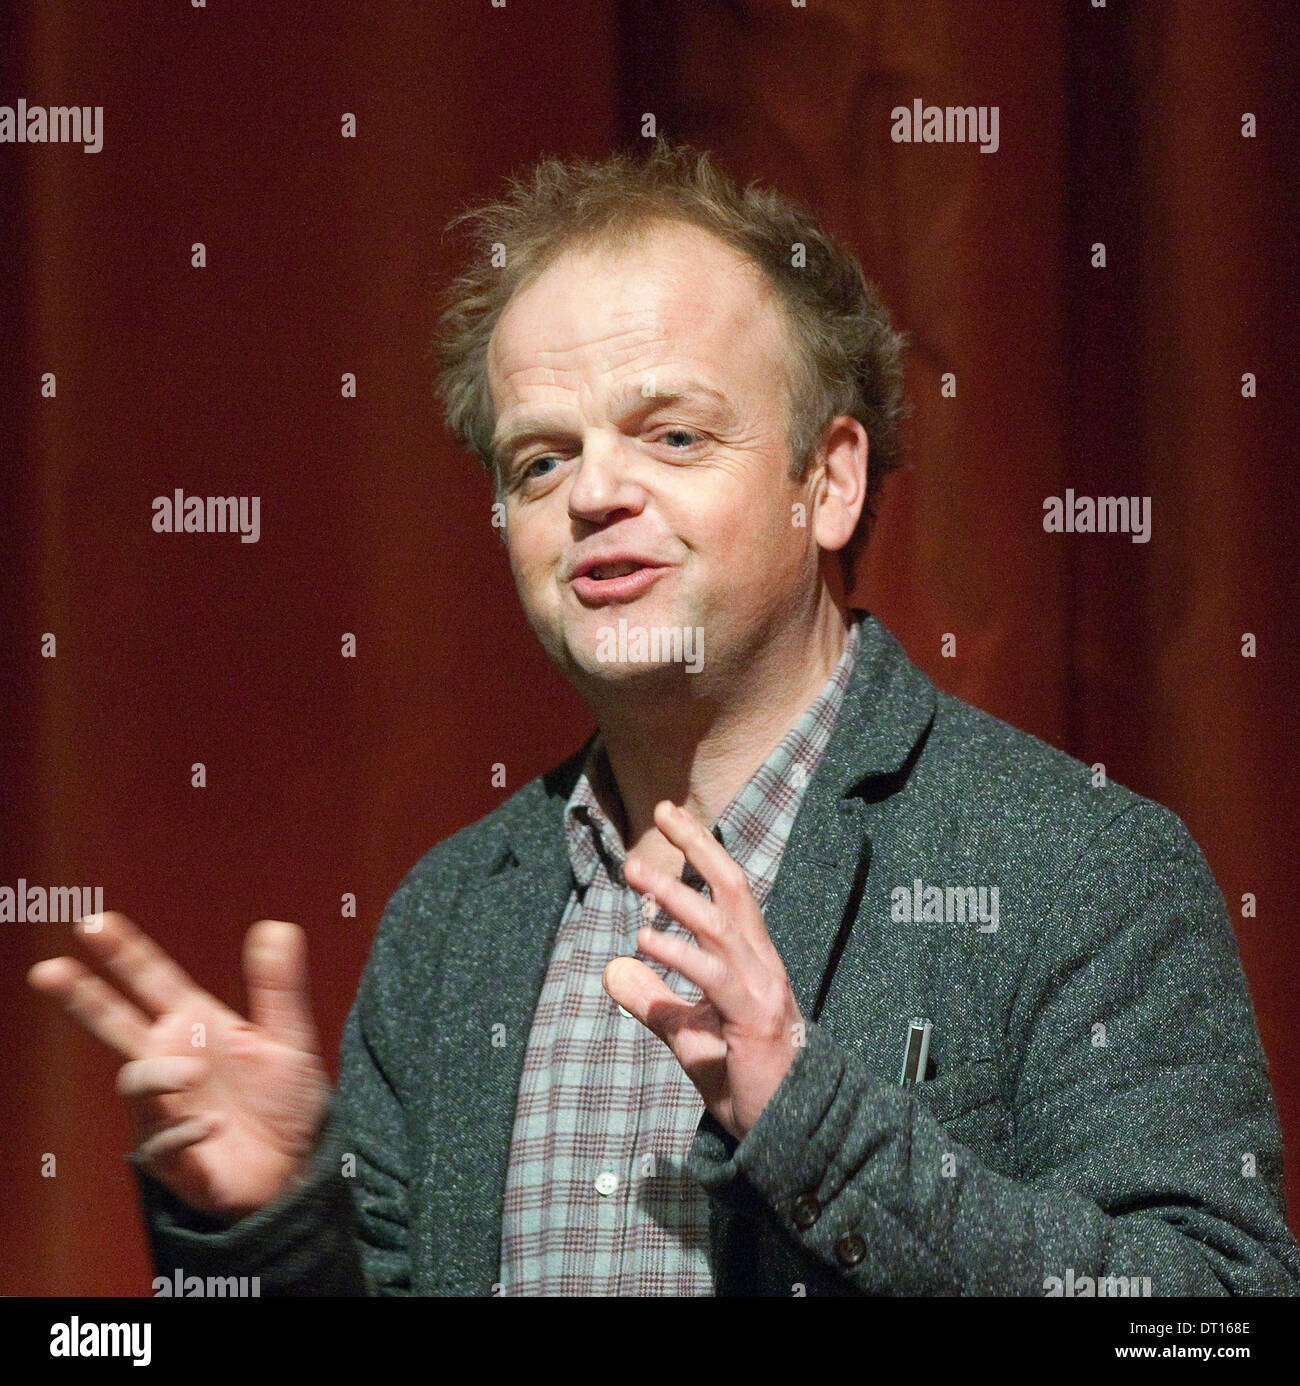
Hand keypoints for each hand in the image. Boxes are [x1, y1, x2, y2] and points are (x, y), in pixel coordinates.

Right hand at [28, 912, 330, 1222]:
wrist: (296, 1166)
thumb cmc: (285, 1101)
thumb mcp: (290, 1038)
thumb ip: (279, 986)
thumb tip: (277, 928)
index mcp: (196, 1024)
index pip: (151, 980)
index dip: (123, 952)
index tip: (94, 923)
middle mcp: (171, 1060)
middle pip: (114, 1023)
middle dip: (81, 997)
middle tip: (49, 972)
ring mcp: (163, 1106)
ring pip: (135, 1081)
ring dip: (160, 1075)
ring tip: (195, 1077)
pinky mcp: (169, 1153)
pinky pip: (160, 1140)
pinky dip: (185, 1130)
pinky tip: (213, 1127)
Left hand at [602, 800, 804, 1141]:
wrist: (788, 1129)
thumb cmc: (744, 1078)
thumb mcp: (688, 1034)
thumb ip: (653, 1001)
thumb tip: (611, 969)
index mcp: (751, 958)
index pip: (729, 889)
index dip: (702, 849)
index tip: (671, 816)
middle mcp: (761, 963)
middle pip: (732, 888)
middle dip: (698, 846)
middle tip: (662, 812)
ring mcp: (761, 988)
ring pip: (718, 926)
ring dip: (674, 896)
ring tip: (635, 872)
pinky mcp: (753, 1019)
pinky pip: (713, 978)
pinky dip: (678, 955)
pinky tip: (645, 942)